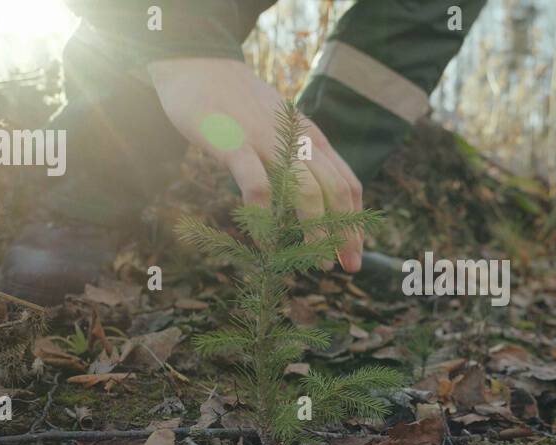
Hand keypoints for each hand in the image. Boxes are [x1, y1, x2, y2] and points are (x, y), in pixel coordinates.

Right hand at [147, 57, 363, 271]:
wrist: (198, 66)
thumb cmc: (240, 104)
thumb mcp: (284, 127)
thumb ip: (300, 156)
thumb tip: (316, 199)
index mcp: (313, 139)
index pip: (349, 184)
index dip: (357, 222)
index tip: (355, 253)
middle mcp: (299, 141)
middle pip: (337, 192)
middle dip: (346, 234)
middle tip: (346, 267)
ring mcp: (268, 143)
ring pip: (307, 192)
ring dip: (317, 230)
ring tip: (318, 260)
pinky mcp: (235, 145)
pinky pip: (257, 185)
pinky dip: (264, 216)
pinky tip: (264, 240)